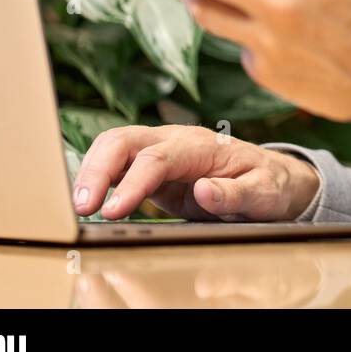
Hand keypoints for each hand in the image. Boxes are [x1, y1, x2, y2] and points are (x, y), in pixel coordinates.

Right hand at [72, 124, 318, 220]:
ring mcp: (160, 151)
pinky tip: (86, 200)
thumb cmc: (268, 183)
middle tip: (81, 207)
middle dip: (97, 170)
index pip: (157, 158)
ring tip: (78, 207)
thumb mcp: (264, 193)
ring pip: (114, 147)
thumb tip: (204, 191)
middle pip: (124, 141)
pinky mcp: (152, 168)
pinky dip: (97, 177)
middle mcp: (175, 141)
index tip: (112, 210)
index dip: (132, 183)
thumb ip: (236, 193)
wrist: (272, 176)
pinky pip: (117, 164)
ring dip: (91, 172)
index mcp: (201, 146)